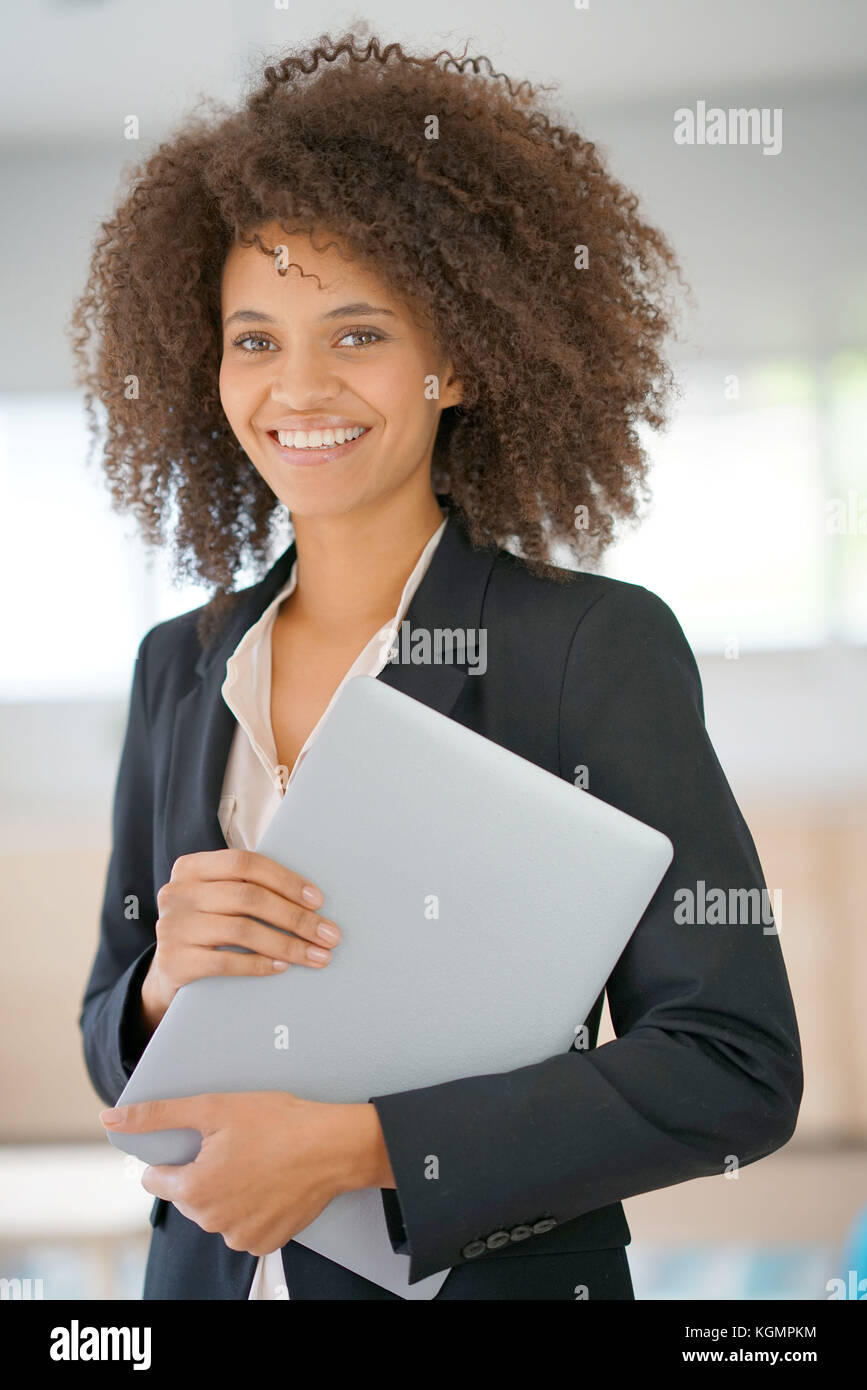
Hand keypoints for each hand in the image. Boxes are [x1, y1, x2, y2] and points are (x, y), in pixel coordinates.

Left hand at [100, 1092, 386, 1254]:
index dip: (177, 1154)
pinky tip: (269, 1182)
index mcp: (193, 1190)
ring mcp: (240, 1236)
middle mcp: (212, 1222)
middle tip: (237, 1144)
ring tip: (258, 1160)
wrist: (334, 1146)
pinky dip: (251, 1206)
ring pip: (216, 1211)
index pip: (157, 1178)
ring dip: (228, 1189)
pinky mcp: (266, 1242)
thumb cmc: (278, 1122)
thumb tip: (111, 1120)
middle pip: (188, 1194)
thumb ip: (158, 1115)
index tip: (204, 1141)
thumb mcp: (214, 1107)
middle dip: (204, 1170)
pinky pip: (243, 1225)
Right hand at [142, 849, 341, 1029]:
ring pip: (241, 930)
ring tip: (315, 955)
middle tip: (328, 934)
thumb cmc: (206, 927)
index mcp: (191, 867)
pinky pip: (225, 962)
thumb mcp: (218, 898)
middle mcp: (177, 892)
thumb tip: (311, 902)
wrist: (166, 971)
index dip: (286, 880)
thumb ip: (248, 889)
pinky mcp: (174, 960)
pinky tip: (282, 966)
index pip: (245, 864)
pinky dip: (259, 964)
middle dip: (296, 917)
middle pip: (248, 897)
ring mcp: (172, 926)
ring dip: (287, 944)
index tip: (317, 901)